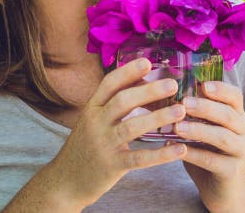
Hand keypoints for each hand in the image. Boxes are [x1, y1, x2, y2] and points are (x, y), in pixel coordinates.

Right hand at [51, 58, 187, 207]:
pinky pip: (139, 158)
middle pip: (122, 101)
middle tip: (172, 84)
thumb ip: (110, 105)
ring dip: (158, 117)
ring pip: (132, 127)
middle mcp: (95, 123)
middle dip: (149, 91)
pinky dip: (161, 154)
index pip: (109, 83)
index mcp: (91, 108)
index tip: (148, 62)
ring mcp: (103, 144)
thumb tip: (141, 84)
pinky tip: (179, 149)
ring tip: (180, 111)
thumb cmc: (84, 148)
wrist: (64, 182)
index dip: (128, 71)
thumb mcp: (91, 122)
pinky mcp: (111, 166)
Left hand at [175, 81, 244, 212]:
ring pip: (222, 137)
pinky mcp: (233, 172)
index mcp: (237, 115)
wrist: (220, 189)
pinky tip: (177, 149)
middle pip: (228, 115)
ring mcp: (241, 152)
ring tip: (177, 127)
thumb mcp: (200, 128)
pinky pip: (212, 160)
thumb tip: (161, 91)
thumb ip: (190, 112)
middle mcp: (244, 131)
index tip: (202, 84)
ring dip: (199, 130)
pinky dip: (193, 154)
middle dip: (206, 107)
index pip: (235, 96)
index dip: (221, 89)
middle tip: (184, 103)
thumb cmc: (205, 151)